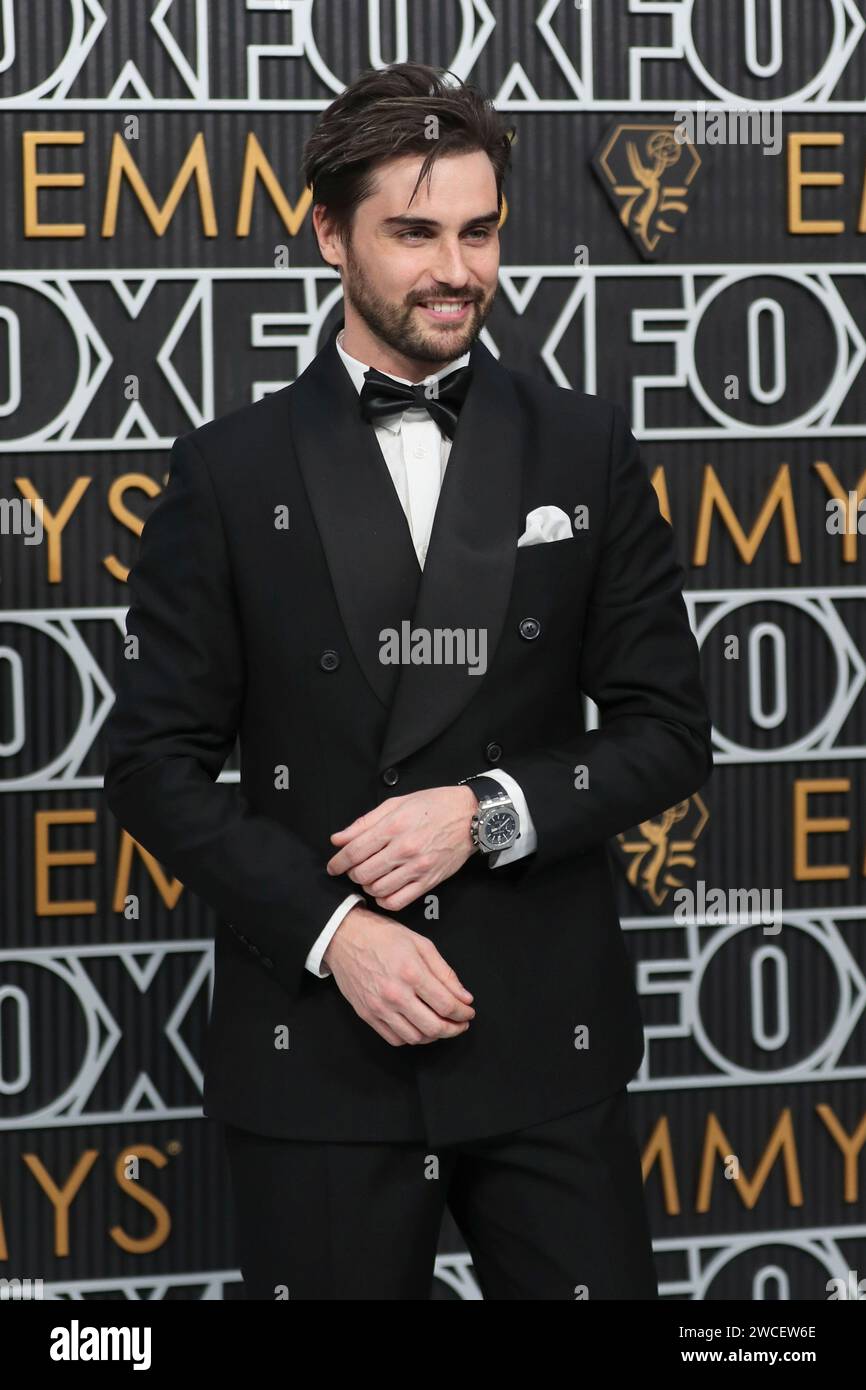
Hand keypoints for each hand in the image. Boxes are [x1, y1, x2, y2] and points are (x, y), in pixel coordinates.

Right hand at [322, 904, 474, 1045]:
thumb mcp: (420, 944)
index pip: (447, 1005)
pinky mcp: (368, 1015)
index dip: (463, 1013)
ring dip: (434, 1036)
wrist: (344, 937)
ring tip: (442, 1026)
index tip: (468, 1012)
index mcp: (412, 973)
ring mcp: (380, 1008)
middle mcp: (396, 994)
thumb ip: (445, 972)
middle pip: (434, 1027)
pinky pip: (395, 1039)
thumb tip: (464, 997)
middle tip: (461, 1024)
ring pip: (416, 1037)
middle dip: (454, 1029)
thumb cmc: (382, 936)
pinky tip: (419, 1027)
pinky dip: (412, 1038)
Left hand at [325, 786, 477, 910]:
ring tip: (371, 877)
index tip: (333, 866)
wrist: (470, 816)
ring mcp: (417, 867)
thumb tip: (338, 839)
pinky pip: (398, 901)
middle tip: (355, 869)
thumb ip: (364, 823)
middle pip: (363, 873)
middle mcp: (404, 848)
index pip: (354, 851)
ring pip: (378, 889)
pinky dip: (384, 900)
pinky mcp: (428, 881)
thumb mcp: (396, 804)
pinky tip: (384, 890)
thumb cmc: (434, 806)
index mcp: (393, 826)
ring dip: (368, 886)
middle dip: (352, 873)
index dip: (338, 862)